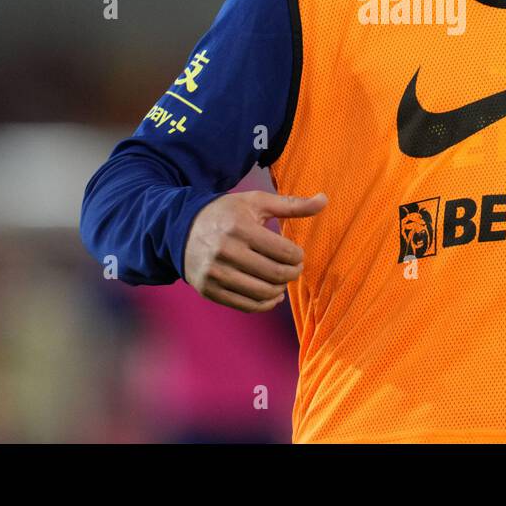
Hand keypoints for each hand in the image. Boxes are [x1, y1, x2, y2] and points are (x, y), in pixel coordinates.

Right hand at [183, 190, 326, 311]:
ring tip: (282, 280)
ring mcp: (216, 274)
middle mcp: (226, 252)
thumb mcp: (256, 202)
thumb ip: (292, 204)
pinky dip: (265, 304)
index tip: (296, 254)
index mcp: (240, 228)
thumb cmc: (226, 213)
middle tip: (294, 268)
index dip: (298, 256)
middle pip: (275, 274)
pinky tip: (272, 294)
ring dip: (280, 289)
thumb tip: (325, 200)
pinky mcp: (209, 290)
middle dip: (292, 273)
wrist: (180, 229)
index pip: (284, 252)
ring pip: (262, 293)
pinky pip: (246, 305)